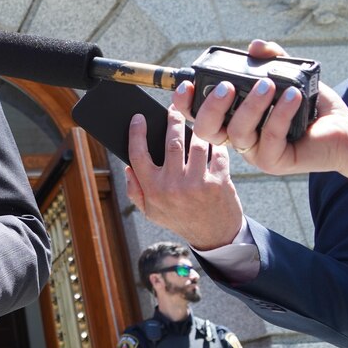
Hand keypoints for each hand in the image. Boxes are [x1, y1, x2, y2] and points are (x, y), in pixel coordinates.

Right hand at [124, 106, 241, 249]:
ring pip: (196, 144)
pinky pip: (217, 153)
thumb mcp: (151, 212)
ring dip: (196, 130)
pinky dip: (216, 145)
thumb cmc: (180, 219)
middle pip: (171, 142)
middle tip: (173, 110)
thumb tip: (128, 167)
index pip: (138, 154)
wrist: (215, 237)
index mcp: (153, 190)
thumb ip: (135, 190)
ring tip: (196, 123)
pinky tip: (213, 141)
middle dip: (171, 121)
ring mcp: (198, 183)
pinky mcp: (219, 182)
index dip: (136, 133)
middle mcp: (174, 185)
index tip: (138, 118)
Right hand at [176, 39, 347, 176]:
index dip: (185, 103)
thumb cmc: (313, 106)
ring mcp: (255, 152)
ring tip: (270, 85)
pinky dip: (280, 113)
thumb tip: (255, 45)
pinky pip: (269, 137)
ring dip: (252, 106)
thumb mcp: (290, 76)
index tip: (186, 85)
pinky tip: (294, 96)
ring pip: (237, 132)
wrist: (345, 131)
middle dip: (211, 107)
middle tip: (227, 86)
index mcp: (233, 119)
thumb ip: (272, 59)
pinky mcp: (275, 162)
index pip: (199, 115)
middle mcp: (239, 137)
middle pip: (206, 130)